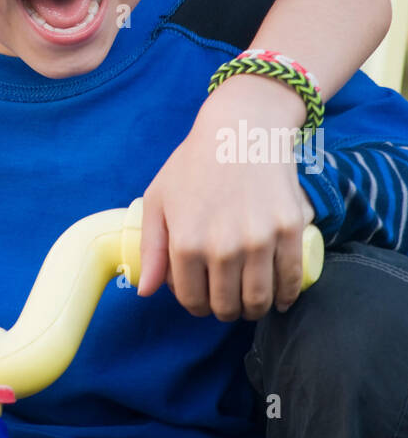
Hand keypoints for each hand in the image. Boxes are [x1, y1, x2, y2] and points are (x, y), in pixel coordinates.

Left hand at [137, 74, 314, 320]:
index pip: (191, 299)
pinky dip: (286, 296)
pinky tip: (279, 297)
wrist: (241, 128)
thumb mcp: (159, 199)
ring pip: (258, 300)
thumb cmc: (194, 163)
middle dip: (222, 309)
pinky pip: (291, 279)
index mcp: (187, 243)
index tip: (200, 296)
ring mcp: (259, 240)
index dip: (194, 303)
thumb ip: (150, 248)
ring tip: (250, 300)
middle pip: (225, 305)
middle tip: (226, 299)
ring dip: (253, 308)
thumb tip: (146, 292)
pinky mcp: (290, 230)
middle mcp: (222, 247)